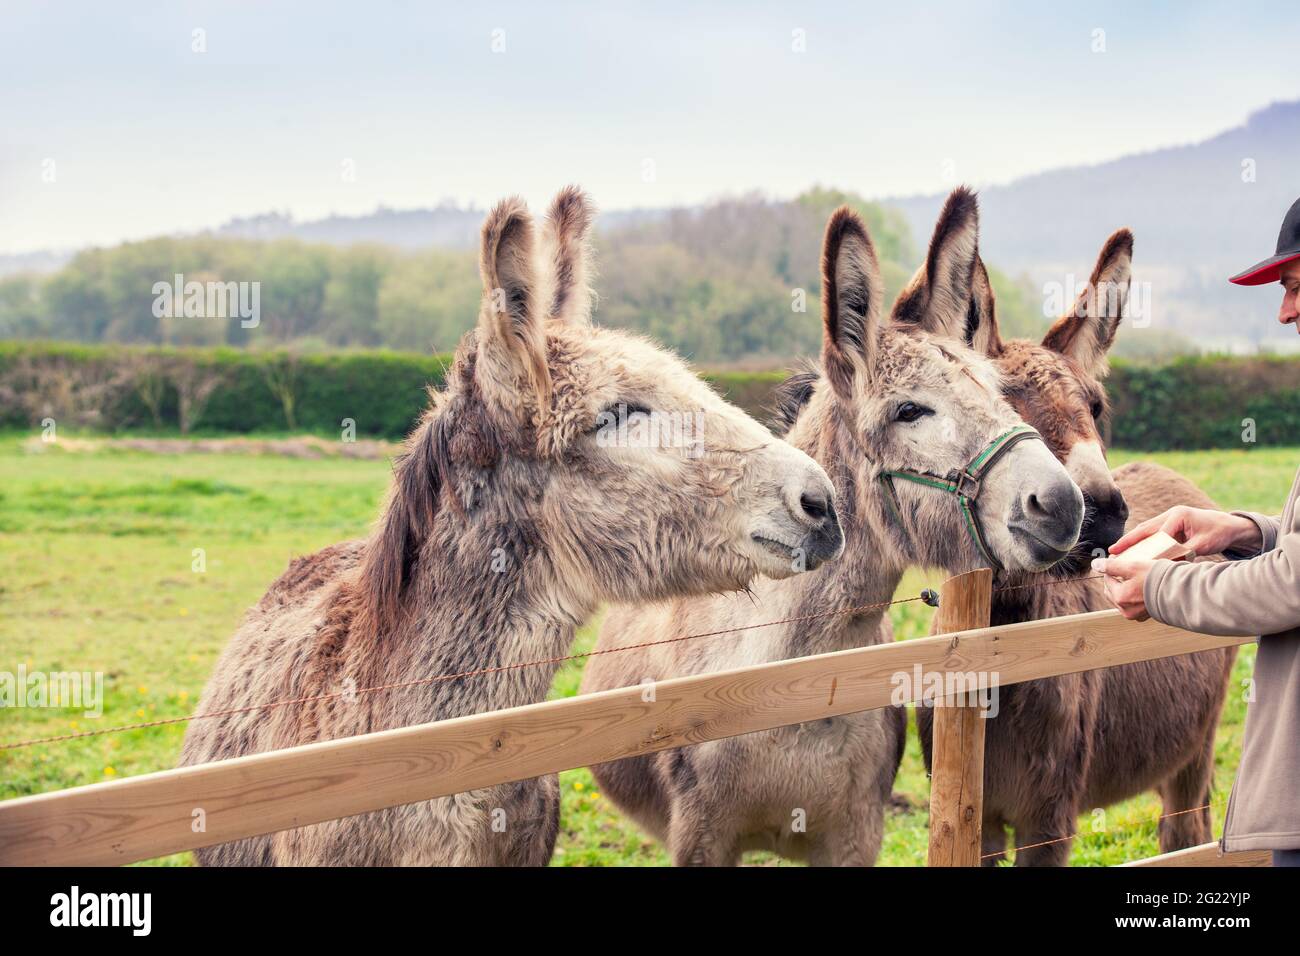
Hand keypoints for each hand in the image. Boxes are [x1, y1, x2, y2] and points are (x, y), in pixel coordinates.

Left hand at [1090, 556, 1153, 619]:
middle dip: (1114, 578)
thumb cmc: (1157, 578)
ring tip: (1130, 576)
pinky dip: (1131, 595)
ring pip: (1120, 598)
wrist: (1180, 592)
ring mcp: (1134, 615)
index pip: (1107, 579)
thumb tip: (1095, 564)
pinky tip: (1138, 587)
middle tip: (1121, 567)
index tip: (1116, 558)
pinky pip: (1130, 604)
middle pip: (1111, 590)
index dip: (1110, 567)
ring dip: (1122, 587)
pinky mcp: (1143, 616)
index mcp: (1120, 597)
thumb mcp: (1132, 567)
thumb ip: (1112, 566)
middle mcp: (1125, 609)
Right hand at [1109, 506, 1260, 557]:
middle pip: (1144, 528)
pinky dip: (1141, 541)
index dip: (1146, 546)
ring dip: (1132, 541)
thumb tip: (1167, 565)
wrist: (1230, 526)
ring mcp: (1169, 518)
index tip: (1136, 560)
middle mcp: (1171, 514)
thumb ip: (1184, 553)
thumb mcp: (1203, 545)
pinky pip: (1152, 533)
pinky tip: (1132, 551)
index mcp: (1178, 515)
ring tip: (1117, 552)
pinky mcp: (1170, 524)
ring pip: (1146, 530)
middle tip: (1112, 551)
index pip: (1158, 533)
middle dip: (1128, 540)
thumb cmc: (1218, 533)